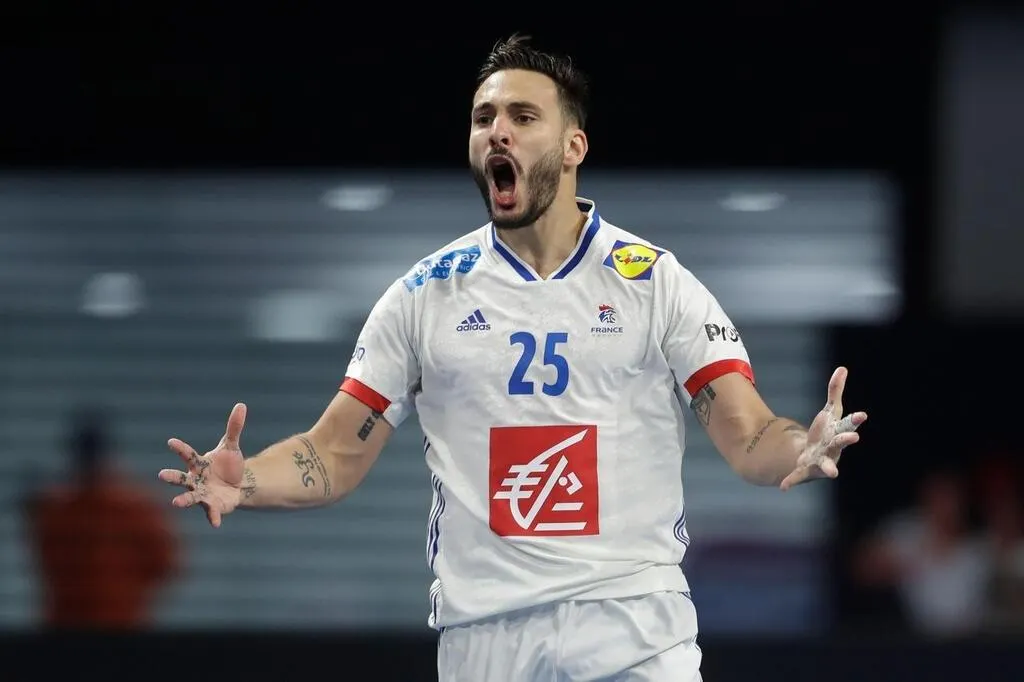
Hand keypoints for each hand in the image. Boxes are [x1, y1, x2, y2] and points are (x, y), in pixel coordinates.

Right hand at [159, 403, 247, 526]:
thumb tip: (242, 405)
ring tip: (175, 503)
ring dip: (183, 500)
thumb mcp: (232, 446)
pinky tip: (216, 523)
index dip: (180, 448)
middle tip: (162, 474)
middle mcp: (196, 479)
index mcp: (199, 463)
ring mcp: (203, 494)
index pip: (188, 454)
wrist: (237, 484)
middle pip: (181, 477)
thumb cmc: (228, 464)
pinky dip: (213, 517)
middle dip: (172, 476)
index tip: (171, 441)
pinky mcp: (213, 506)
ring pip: (190, 497)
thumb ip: (234, 427)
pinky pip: (212, 512)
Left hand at [780, 367, 866, 490]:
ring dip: (830, 468)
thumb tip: (842, 368)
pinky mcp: (806, 470)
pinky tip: (784, 487)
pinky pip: (798, 476)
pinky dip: (791, 481)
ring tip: (834, 473)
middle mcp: (833, 449)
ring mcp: (821, 461)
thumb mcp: (830, 412)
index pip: (847, 424)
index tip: (862, 414)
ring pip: (827, 465)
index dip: (854, 420)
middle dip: (846, 439)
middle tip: (855, 437)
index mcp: (837, 432)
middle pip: (840, 443)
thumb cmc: (827, 433)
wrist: (816, 457)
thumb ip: (835, 391)